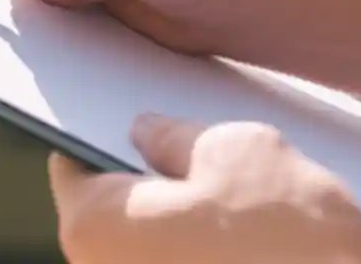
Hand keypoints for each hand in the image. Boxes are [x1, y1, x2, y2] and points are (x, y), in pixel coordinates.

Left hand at [48, 114, 360, 263]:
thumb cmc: (289, 243)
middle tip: (188, 138)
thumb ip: (178, 137)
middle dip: (147, 173)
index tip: (113, 111)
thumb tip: (149, 134)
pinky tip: (249, 227)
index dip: (96, 129)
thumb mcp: (236, 152)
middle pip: (112, 207)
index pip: (71, 163)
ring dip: (182, 213)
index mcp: (96, 226)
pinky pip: (182, 262)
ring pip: (152, 241)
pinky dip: (205, 246)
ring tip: (231, 182)